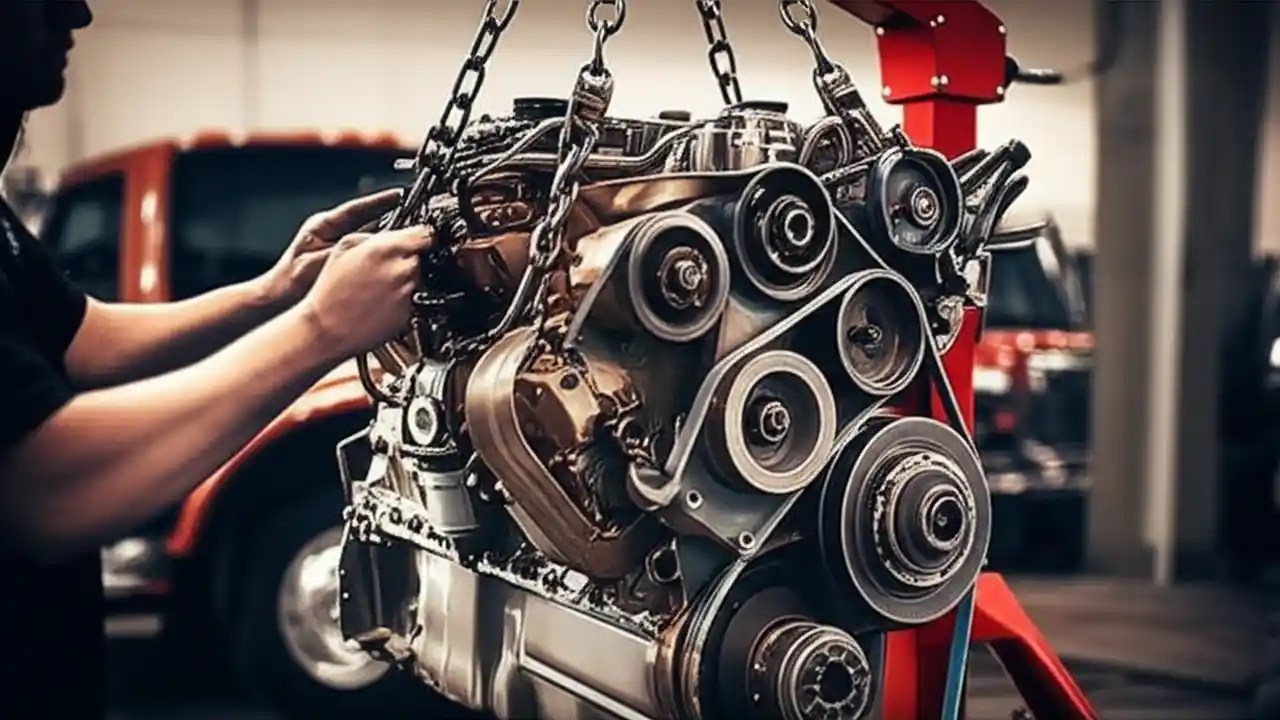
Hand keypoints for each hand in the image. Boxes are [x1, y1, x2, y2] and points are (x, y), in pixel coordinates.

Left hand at [259, 188, 402, 306]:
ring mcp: (336, 245)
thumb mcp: (317, 263)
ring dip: (386, 237)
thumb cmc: (289, 281)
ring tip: (407, 235)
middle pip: (366, 220)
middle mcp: (331, 231)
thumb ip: (343, 254)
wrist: (278, 297)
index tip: (400, 195)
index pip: (357, 208)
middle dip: (389, 218)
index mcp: (323, 225)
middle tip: (411, 216)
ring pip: (368, 236)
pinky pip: (365, 251)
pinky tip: (393, 257)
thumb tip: (368, 249)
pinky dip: (378, 253)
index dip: (380, 202)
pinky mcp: (340, 259)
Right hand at [299, 225, 434, 360]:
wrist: (326, 328)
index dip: (420, 236)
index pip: (425, 234)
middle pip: (421, 257)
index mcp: (387, 249)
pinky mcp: (410, 314)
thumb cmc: (330, 291)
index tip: (417, 238)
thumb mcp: (344, 246)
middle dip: (408, 258)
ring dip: (404, 279)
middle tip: (384, 267)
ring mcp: (408, 293)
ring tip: (378, 286)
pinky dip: (402, 298)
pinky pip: (414, 299)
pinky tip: (381, 301)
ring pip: (417, 278)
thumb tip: (396, 233)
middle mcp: (402, 270)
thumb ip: (376, 235)